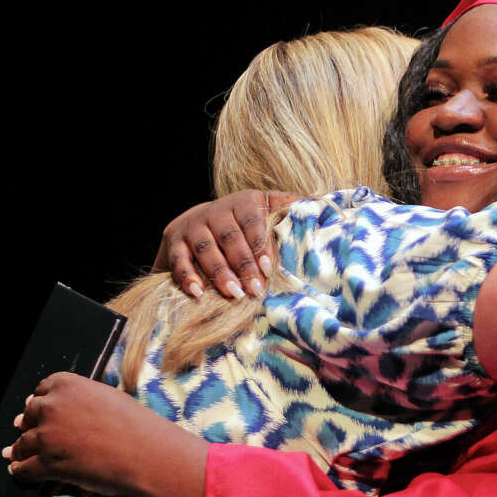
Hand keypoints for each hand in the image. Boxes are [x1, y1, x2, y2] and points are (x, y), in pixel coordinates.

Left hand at [5, 372, 177, 496]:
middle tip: (34, 432)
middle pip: (29, 415)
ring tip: (17, 454)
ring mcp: (48, 436)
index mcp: (68, 385)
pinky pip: (24, 468)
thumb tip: (51, 405)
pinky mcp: (49, 464)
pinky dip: (20, 471)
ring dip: (19, 450)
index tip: (41, 411)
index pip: (41, 390)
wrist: (147, 453)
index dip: (41, 403)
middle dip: (30, 424)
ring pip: (22, 443)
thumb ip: (78, 398)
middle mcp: (53, 407)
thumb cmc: (134, 425)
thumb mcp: (107, 397)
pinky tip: (19, 471)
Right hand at [153, 190, 297, 298]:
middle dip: (243, 265)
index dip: (260, 244)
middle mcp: (216, 211)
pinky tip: (198, 293)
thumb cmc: (246, 220)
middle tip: (255, 289)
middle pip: (230, 238)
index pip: (252, 222)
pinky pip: (179, 260)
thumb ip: (290, 206)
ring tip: (234, 294)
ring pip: (206, 250)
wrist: (200, 219)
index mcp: (243, 202)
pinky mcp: (174, 242)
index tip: (269, 268)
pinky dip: (187, 277)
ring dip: (220, 273)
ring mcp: (194, 227)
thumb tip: (322, 204)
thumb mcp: (267, 206)